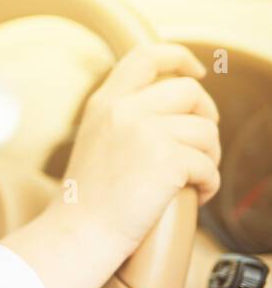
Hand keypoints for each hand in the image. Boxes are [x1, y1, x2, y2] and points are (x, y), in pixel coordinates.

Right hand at [4, 42, 220, 287]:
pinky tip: (194, 195)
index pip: (147, 56)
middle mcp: (123, 110)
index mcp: (105, 102)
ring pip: (206, 130)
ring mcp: (144, 132)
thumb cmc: (90, 198)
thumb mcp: (97, 139)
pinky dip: (209, 184)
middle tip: (200, 144)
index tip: (196, 71)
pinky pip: (209, 165)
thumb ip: (126, 115)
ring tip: (193, 178)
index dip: (179, 57)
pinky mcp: (165, 160)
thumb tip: (179, 103)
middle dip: (206, 116)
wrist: (79, 232)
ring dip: (209, 157)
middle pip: (190, 91)